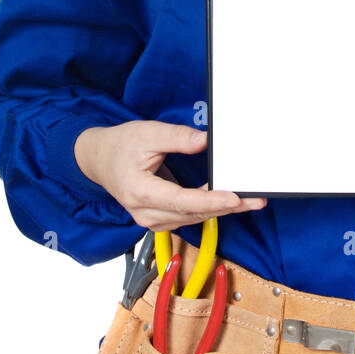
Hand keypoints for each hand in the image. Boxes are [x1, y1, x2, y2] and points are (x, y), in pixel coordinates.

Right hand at [73, 121, 266, 230]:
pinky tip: (229, 202)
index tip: (235, 198)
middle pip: (193, 214)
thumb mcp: (147, 133)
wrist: (98, 160)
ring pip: (194, 219)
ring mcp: (151, 220)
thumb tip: (207, 141)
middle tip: (256, 200)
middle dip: (227, 207)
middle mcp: (145, 212)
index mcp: (140, 191)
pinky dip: (209, 209)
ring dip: (222, 210)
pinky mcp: (159, 220)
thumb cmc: (120, 146)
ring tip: (250, 201)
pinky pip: (189, 217)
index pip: (181, 201)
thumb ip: (178, 138)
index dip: (210, 200)